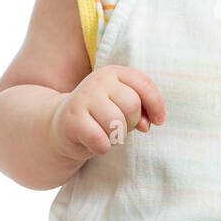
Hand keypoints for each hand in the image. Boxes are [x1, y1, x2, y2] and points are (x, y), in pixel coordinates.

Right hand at [51, 65, 165, 160]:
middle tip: (120, 128)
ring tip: (107, 134)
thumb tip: (146, 124)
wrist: (63, 126)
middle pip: (132, 105)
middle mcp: (98, 81)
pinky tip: (95, 143)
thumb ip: (141, 110)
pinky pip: (100, 139)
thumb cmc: (101, 116)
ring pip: (117, 122)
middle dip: (132, 123)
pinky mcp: (72, 119)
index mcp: (114, 73)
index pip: (143, 83)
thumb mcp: (123, 107)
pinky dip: (103, 147)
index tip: (158, 121)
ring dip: (117, 136)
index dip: (156, 105)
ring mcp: (83, 98)